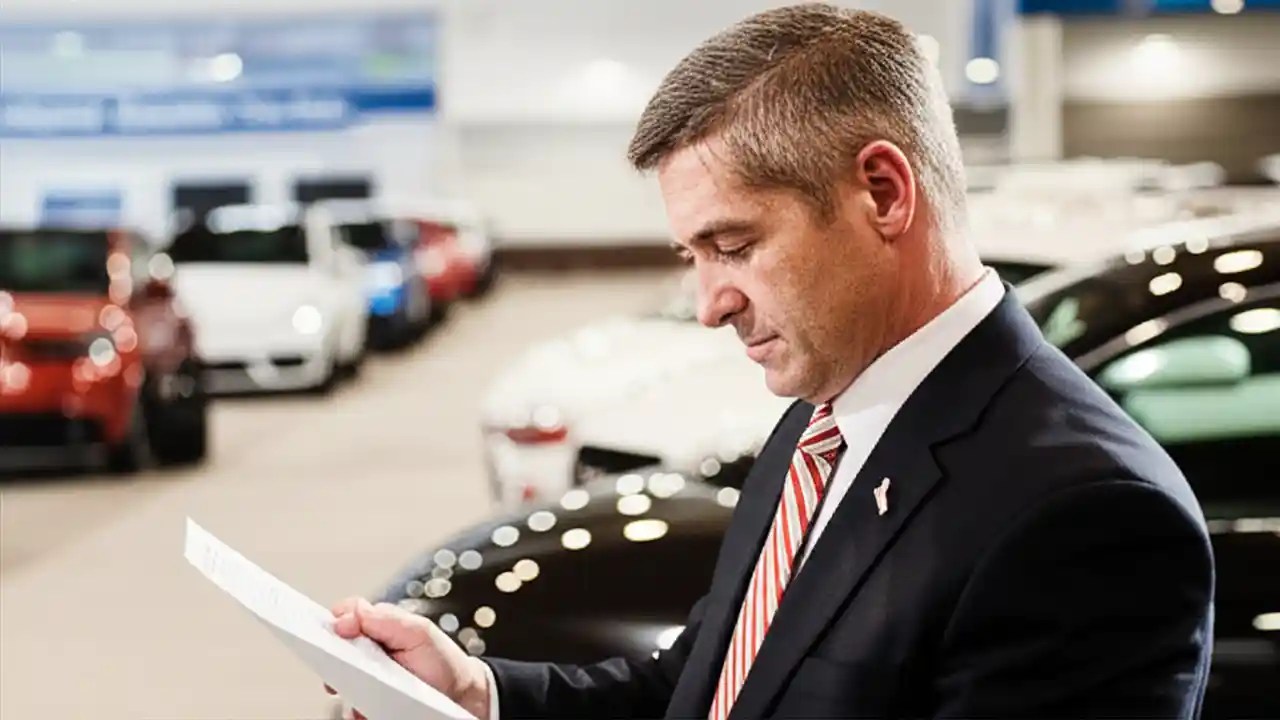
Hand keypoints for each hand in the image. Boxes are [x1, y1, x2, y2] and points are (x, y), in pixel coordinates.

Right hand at [324, 597, 490, 719]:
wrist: (458, 694)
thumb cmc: (440, 659)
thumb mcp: (419, 632)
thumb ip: (387, 619)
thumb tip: (352, 612)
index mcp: (378, 625)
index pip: (347, 614)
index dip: (338, 620)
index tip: (339, 630)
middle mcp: (367, 649)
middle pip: (334, 647)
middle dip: (330, 656)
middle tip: (334, 664)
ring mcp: (366, 675)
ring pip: (337, 677)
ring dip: (339, 684)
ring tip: (345, 689)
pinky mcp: (368, 700)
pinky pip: (351, 706)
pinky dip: (354, 710)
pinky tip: (362, 711)